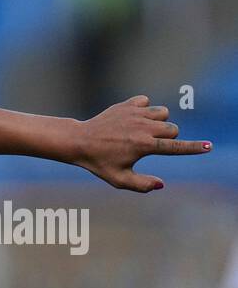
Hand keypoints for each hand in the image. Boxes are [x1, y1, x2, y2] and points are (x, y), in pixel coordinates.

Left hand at [73, 96, 210, 192]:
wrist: (79, 141)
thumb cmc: (99, 163)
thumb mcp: (118, 179)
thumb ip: (141, 184)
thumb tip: (161, 184)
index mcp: (144, 146)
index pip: (175, 147)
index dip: (193, 148)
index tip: (208, 147)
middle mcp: (143, 127)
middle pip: (173, 129)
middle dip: (166, 138)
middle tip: (146, 145)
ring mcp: (136, 114)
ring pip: (163, 114)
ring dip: (158, 122)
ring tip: (140, 131)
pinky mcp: (128, 104)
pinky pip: (147, 102)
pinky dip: (144, 109)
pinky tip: (130, 119)